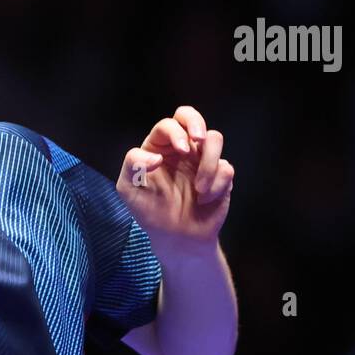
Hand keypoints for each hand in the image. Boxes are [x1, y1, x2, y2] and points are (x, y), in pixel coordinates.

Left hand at [116, 105, 234, 256]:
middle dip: (197, 123)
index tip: (181, 151)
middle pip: (191, 116)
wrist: (176, 238)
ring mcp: (202, 159)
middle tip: (198, 140)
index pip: (168, 125)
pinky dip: (216, 185)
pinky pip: (226, 168)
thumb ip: (133, 165)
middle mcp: (181, 149)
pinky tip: (205, 200)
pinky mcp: (221, 174)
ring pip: (215, 138)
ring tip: (199, 189)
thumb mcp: (128, 189)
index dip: (176, 132)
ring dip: (208, 164)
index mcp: (158, 147)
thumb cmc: (149, 211)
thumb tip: (156, 157)